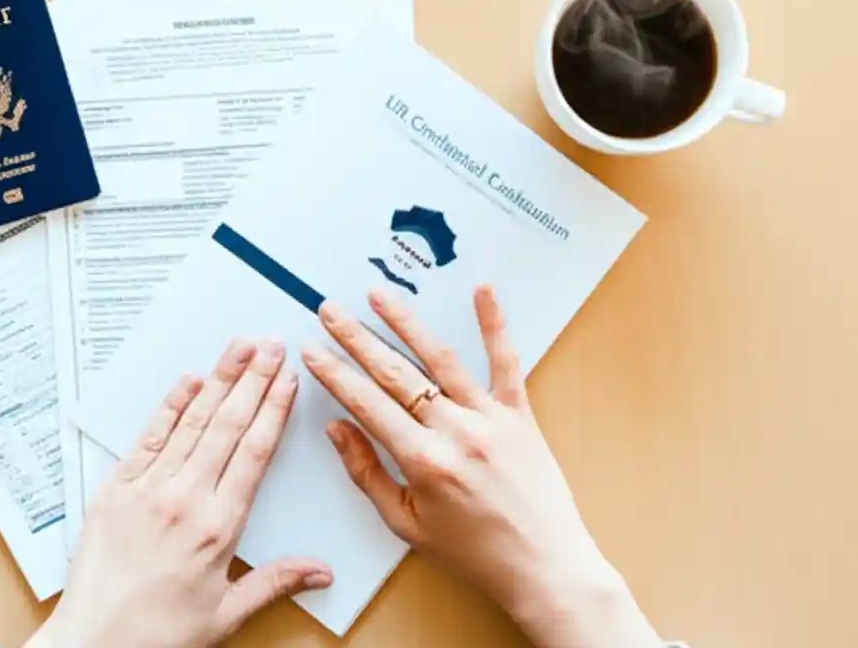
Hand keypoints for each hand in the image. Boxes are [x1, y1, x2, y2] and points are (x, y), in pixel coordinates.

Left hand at [28, 340, 331, 647]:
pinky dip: (169, 407)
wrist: (93, 644)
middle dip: (254, 381)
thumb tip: (321, 571)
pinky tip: (189, 381)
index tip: (289, 380)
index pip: (254, 454)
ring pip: (191, 423)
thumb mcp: (226, 613)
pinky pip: (148, 439)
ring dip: (219, 381)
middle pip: (227, 427)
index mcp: (218, 529)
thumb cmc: (156, 634)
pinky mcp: (115, 490)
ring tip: (240, 349)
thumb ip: (275, 583)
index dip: (274, 411)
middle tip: (272, 345)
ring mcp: (146, 491)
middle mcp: (184, 501)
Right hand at [302, 287, 662, 647]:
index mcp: (422, 462)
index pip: (366, 404)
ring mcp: (490, 419)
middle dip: (356, 339)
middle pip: (395, 374)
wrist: (544, 567)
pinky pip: (506, 363)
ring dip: (406, 322)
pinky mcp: (521, 415)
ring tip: (378, 296)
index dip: (334, 373)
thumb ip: (368, 474)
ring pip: (440, 359)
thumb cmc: (474, 554)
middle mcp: (455, 432)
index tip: (312, 349)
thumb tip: (337, 430)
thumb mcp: (406, 524)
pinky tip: (483, 291)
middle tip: (330, 311)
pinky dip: (495, 325)